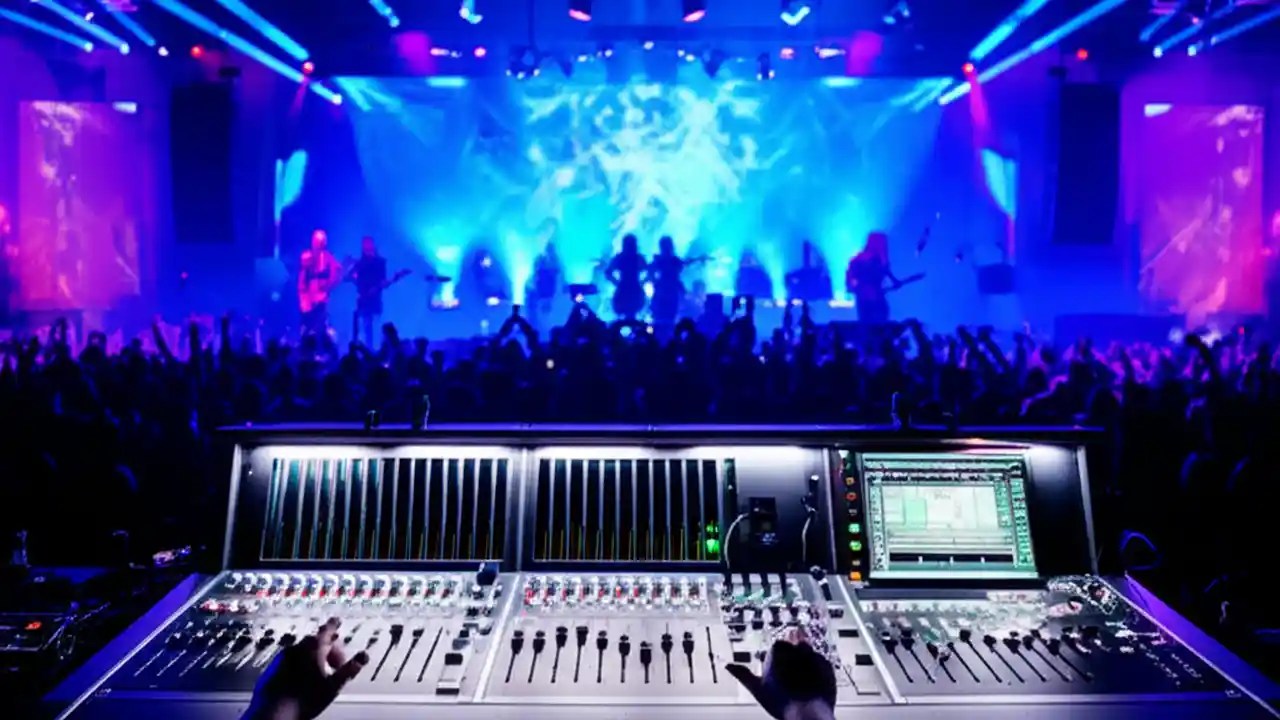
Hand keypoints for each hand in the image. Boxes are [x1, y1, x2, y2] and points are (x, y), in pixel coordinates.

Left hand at [241, 618, 367, 719]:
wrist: (274, 712)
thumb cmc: (305, 699)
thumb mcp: (334, 685)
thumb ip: (350, 668)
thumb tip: (363, 656)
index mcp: (313, 647)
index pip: (327, 629)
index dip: (334, 625)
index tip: (337, 621)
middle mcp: (296, 648)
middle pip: (315, 641)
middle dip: (327, 648)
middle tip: (336, 662)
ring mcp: (282, 658)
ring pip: (302, 651)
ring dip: (313, 657)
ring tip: (320, 674)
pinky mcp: (273, 669)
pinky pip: (290, 661)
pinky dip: (299, 665)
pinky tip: (302, 680)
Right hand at [726, 628, 835, 719]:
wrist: (808, 714)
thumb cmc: (781, 701)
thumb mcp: (757, 688)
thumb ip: (743, 674)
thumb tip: (728, 665)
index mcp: (778, 649)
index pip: (777, 648)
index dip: (776, 662)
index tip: (777, 677)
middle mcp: (797, 647)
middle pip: (793, 648)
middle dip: (792, 660)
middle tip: (789, 681)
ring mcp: (814, 655)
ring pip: (807, 655)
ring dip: (805, 665)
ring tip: (802, 685)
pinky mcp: (827, 665)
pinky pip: (821, 665)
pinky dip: (817, 672)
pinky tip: (812, 686)